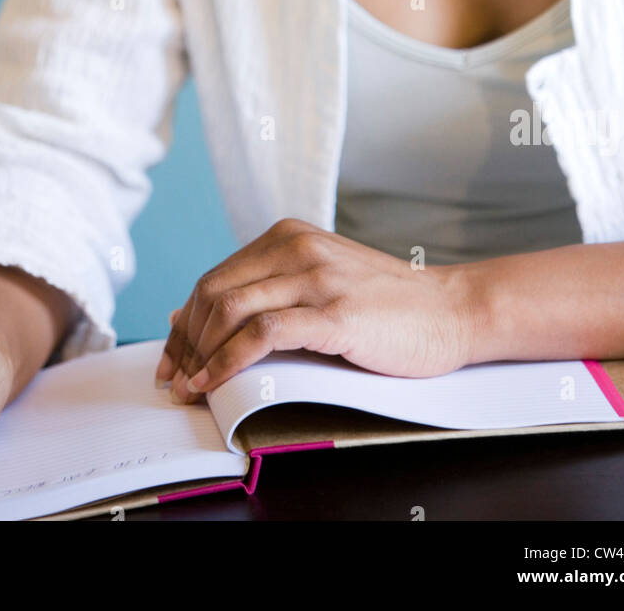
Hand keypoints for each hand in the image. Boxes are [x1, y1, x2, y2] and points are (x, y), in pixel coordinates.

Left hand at [154, 218, 475, 402]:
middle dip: (183, 342)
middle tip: (173, 379)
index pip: (214, 278)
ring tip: (188, 387)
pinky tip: (215, 381)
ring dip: (199, 354)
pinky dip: (228, 360)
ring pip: (230, 309)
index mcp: (288, 235)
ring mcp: (316, 277)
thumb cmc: (387, 305)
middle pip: (212, 292)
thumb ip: (269, 289)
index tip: (171, 358)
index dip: (184, 323)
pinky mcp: (334, 313)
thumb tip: (196, 316)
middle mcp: (297, 246)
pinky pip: (263, 333)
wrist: (452, 309)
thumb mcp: (322, 279)